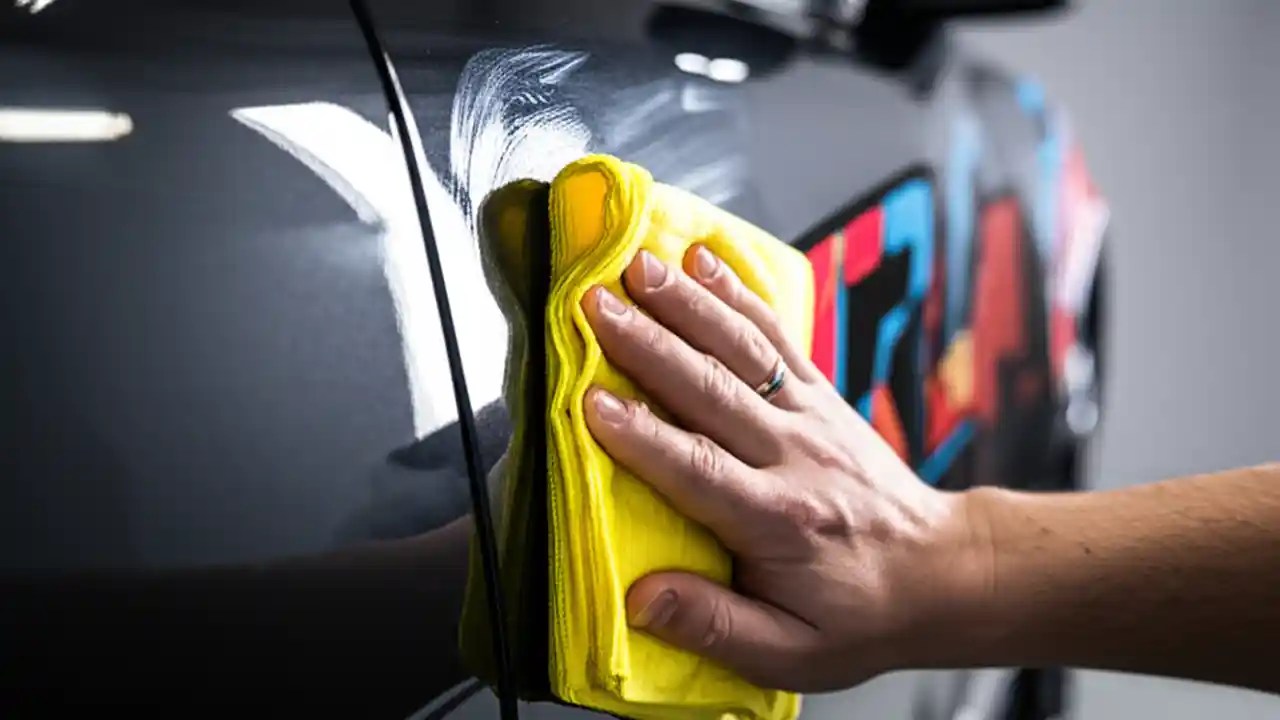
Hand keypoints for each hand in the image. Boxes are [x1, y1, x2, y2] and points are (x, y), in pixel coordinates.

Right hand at [580, 246, 989, 691]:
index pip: (699, 469)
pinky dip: (738, 294)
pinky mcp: (819, 395)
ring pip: (742, 349)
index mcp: (778, 520)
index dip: (642, 435)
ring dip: (687, 303)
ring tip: (639, 266)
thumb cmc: (860, 615)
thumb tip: (641, 600)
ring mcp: (809, 417)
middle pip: (712, 390)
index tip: (591, 402)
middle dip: (649, 343)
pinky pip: (776, 336)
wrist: (942, 571)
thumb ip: (715, 626)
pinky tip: (703, 261)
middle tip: (596, 306)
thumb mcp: (792, 652)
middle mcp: (793, 456)